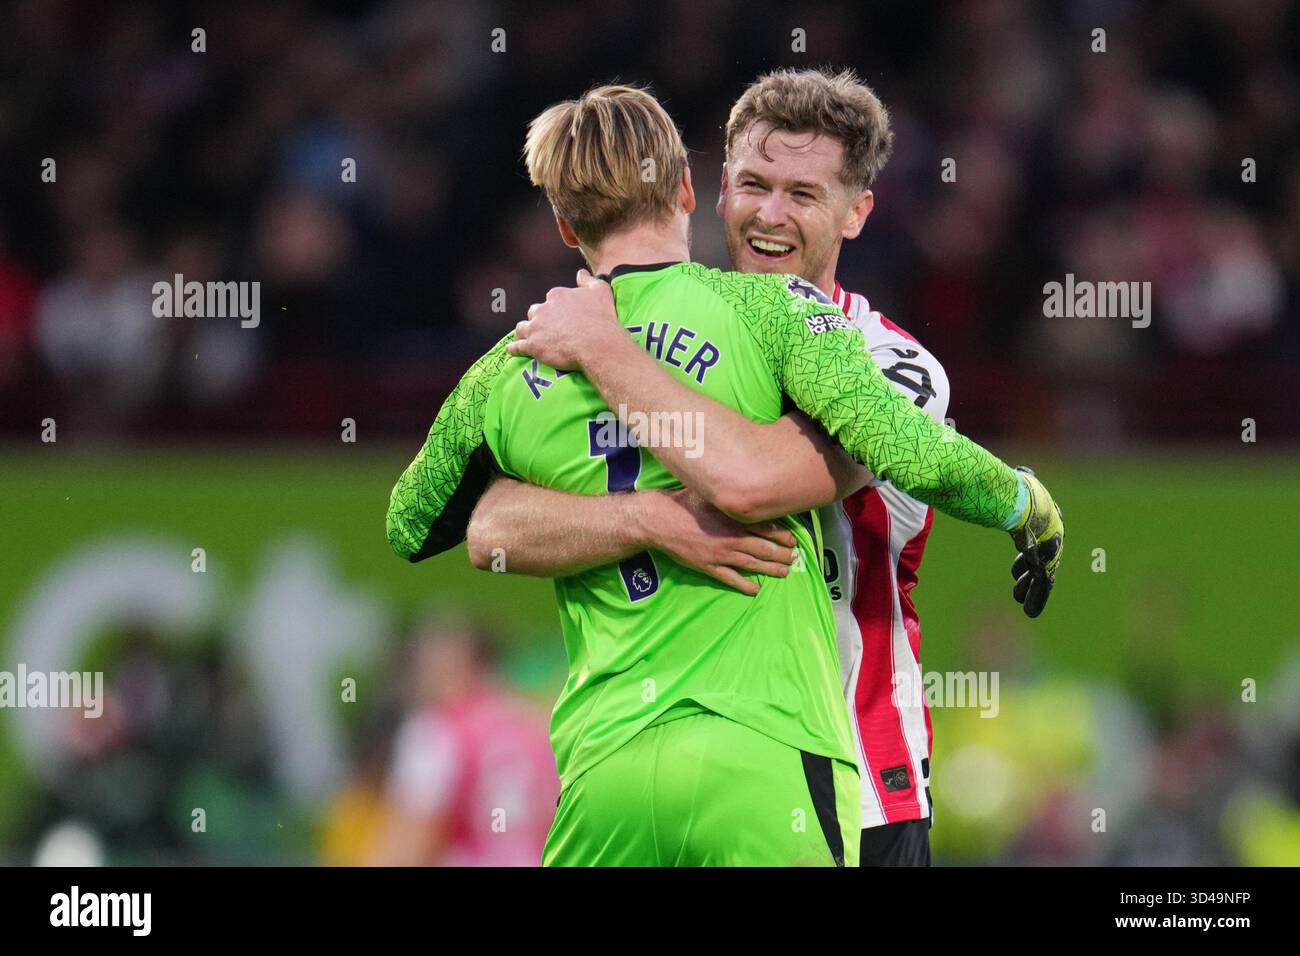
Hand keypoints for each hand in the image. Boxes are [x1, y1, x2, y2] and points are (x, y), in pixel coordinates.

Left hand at [507, 270, 625, 370]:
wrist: (597, 344)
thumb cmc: (601, 318)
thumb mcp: (601, 291)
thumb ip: (588, 280)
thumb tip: (580, 273)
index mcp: (557, 295)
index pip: (551, 299)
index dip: (556, 308)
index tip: (563, 316)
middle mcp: (543, 309)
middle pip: (535, 312)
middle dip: (539, 318)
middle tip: (547, 328)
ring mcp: (536, 328)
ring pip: (522, 328)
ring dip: (524, 331)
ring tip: (526, 337)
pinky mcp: (532, 346)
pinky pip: (517, 347)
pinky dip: (514, 348)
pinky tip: (512, 350)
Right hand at [640, 488, 797, 595]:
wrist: (660, 521)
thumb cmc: (684, 503)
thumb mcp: (710, 493)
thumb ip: (729, 495)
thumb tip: (745, 486)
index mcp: (733, 518)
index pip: (765, 528)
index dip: (781, 536)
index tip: (793, 540)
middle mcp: (731, 538)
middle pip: (763, 548)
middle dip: (781, 554)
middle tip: (795, 558)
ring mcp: (721, 555)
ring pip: (752, 564)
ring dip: (770, 569)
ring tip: (784, 572)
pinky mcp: (709, 566)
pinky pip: (731, 578)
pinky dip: (745, 584)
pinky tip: (756, 589)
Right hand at [1008, 467, 1063, 617]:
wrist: (1022, 502)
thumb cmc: (1017, 491)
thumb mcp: (1023, 483)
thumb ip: (1024, 480)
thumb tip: (1024, 471)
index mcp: (1049, 521)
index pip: (1040, 546)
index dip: (1027, 560)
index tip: (1017, 571)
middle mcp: (1054, 537)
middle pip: (1043, 564)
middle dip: (1028, 579)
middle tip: (1016, 591)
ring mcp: (1052, 552)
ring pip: (1043, 578)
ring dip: (1032, 592)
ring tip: (1021, 604)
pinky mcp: (1047, 564)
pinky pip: (1044, 586)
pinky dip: (1037, 599)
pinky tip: (1030, 612)